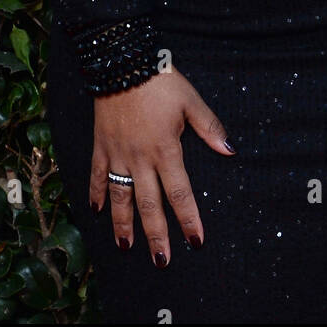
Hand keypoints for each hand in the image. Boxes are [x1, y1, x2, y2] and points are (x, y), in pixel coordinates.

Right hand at [90, 65, 234, 266]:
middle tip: (162, 261)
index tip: (196, 241)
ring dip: (124, 225)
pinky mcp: (101, 146)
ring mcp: (118, 154)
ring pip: (121, 197)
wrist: (122, 64)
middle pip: (150, 205)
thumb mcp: (191, 101)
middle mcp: (140, 158)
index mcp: (166, 150)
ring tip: (126, 248)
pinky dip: (97, 194)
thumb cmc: (160, 82)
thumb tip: (230, 151)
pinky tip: (96, 213)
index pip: (180, 192)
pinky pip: (98, 176)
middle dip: (157, 235)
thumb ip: (210, 129)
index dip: (189, 218)